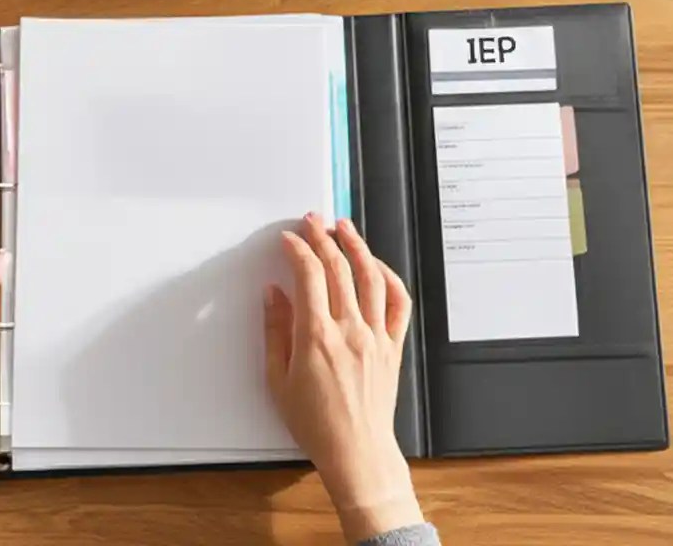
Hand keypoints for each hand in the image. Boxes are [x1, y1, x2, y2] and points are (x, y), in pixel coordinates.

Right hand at [266, 213, 421, 541]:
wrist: (356, 450)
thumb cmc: (315, 424)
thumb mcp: (278, 379)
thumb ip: (276, 331)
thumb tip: (274, 294)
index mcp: (316, 337)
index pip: (309, 276)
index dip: (297, 250)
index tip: (288, 239)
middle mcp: (349, 330)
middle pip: (338, 268)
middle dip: (322, 238)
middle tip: (312, 221)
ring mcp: (375, 336)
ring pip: (371, 277)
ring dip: (357, 246)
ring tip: (344, 228)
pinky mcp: (393, 346)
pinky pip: (397, 303)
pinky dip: (389, 278)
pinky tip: (377, 265)